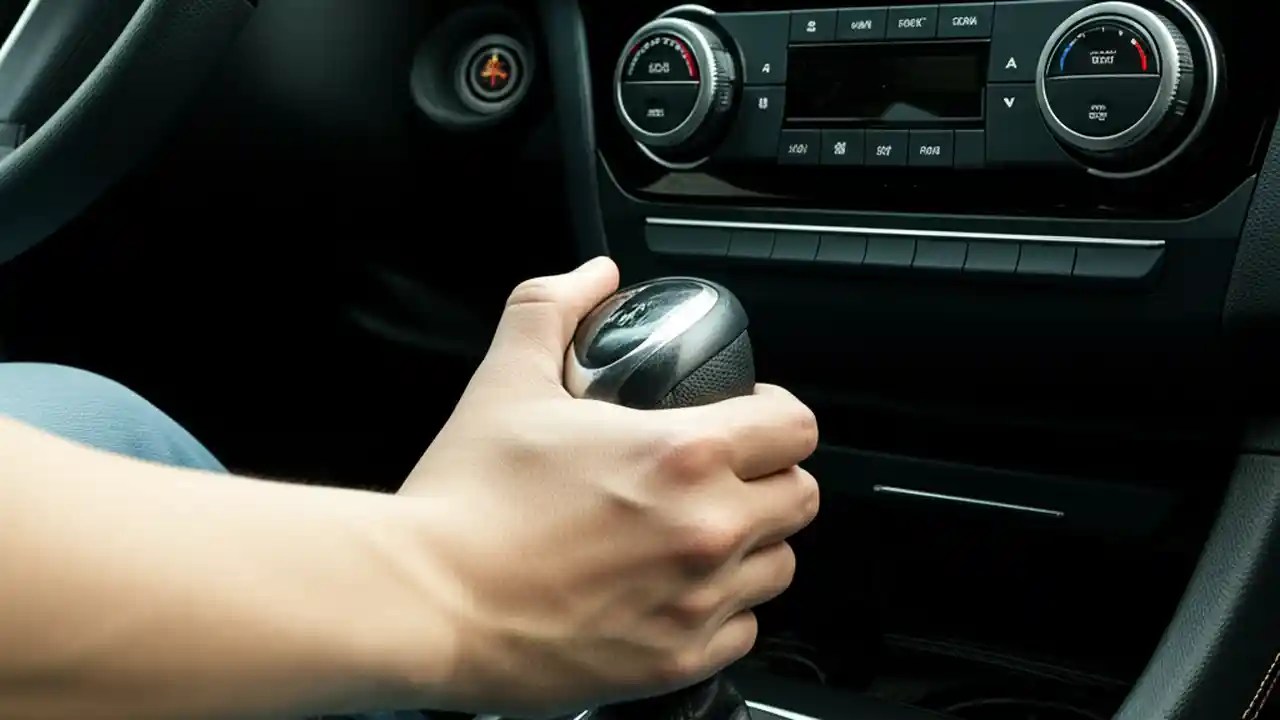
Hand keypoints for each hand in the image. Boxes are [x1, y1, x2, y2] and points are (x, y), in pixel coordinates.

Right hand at [400, 257, 819, 716]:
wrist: (424, 602)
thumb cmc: (465, 500)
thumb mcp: (507, 382)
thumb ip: (553, 310)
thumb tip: (593, 277)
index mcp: (684, 454)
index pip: (796, 426)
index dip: (776, 413)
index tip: (750, 416)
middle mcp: (708, 528)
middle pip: (799, 496)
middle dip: (769, 478)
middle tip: (724, 476)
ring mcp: (698, 601)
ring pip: (778, 565)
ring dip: (751, 544)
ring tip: (698, 533)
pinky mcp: (677, 660)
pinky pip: (743, 629)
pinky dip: (721, 609)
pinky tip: (675, 590)